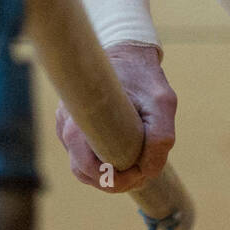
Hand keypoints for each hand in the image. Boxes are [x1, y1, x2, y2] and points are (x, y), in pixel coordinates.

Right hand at [55, 44, 176, 191]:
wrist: (127, 50)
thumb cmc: (144, 76)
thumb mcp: (162, 102)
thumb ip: (160, 138)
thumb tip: (147, 171)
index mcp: (80, 121)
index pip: (87, 169)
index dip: (113, 179)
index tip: (138, 172)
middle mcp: (67, 124)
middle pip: (85, 172)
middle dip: (114, 179)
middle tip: (142, 170)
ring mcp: (67, 126)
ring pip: (84, 167)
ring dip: (109, 171)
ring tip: (137, 161)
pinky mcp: (72, 126)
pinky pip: (85, 154)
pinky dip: (104, 159)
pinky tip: (125, 150)